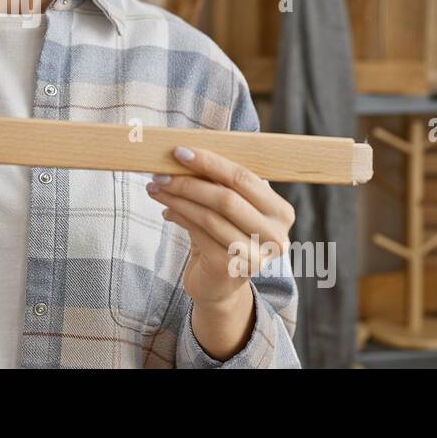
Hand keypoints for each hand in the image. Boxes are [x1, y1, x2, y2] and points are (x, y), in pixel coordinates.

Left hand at [145, 146, 294, 305]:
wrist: (219, 286)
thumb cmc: (224, 238)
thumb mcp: (228, 209)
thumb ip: (218, 184)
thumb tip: (183, 154)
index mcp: (280, 212)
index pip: (244, 178)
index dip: (210, 162)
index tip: (179, 151)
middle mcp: (275, 234)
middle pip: (226, 197)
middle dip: (188, 181)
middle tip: (160, 173)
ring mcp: (256, 254)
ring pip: (209, 215)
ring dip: (177, 198)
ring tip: (155, 188)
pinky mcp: (231, 267)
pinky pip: (199, 233)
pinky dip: (179, 216)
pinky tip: (166, 210)